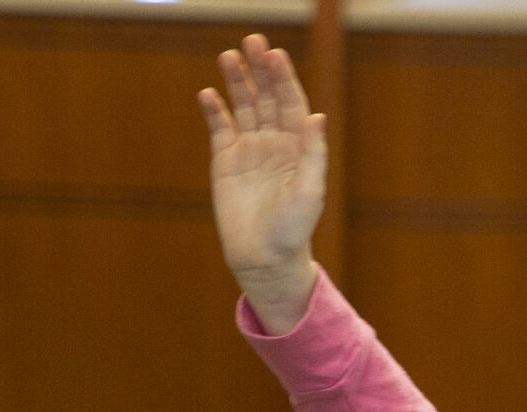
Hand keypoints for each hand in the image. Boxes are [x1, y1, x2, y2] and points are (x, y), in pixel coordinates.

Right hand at [197, 35, 325, 333]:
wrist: (264, 256)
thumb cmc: (294, 228)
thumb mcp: (310, 191)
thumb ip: (313, 153)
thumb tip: (316, 116)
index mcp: (299, 147)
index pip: (292, 104)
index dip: (284, 79)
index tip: (275, 55)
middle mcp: (275, 143)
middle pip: (267, 98)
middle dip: (261, 70)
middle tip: (252, 41)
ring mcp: (250, 149)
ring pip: (244, 106)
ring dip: (237, 81)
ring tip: (229, 57)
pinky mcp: (225, 160)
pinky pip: (219, 127)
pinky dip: (215, 110)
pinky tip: (210, 93)